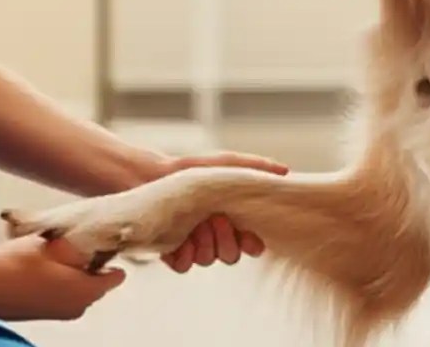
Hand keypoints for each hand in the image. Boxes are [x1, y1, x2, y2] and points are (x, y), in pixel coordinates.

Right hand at [0, 235, 125, 320]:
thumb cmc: (18, 262)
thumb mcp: (55, 244)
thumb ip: (81, 245)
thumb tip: (96, 243)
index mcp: (87, 290)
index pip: (115, 277)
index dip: (110, 257)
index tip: (101, 244)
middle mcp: (78, 307)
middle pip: (95, 283)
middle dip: (88, 266)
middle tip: (70, 245)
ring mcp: (60, 313)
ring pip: (75, 289)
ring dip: (69, 274)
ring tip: (49, 255)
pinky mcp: (43, 314)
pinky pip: (58, 296)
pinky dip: (54, 283)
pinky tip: (35, 268)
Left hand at [152, 152, 288, 272]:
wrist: (145, 174)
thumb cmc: (187, 170)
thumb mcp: (222, 164)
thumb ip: (253, 166)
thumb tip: (285, 171)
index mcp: (228, 219)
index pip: (250, 244)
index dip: (252, 244)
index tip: (250, 236)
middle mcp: (211, 235)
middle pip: (230, 255)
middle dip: (227, 241)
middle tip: (216, 220)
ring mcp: (191, 243)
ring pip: (208, 260)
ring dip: (204, 245)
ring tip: (195, 224)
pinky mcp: (170, 251)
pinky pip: (183, 266)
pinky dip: (183, 255)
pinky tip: (180, 240)